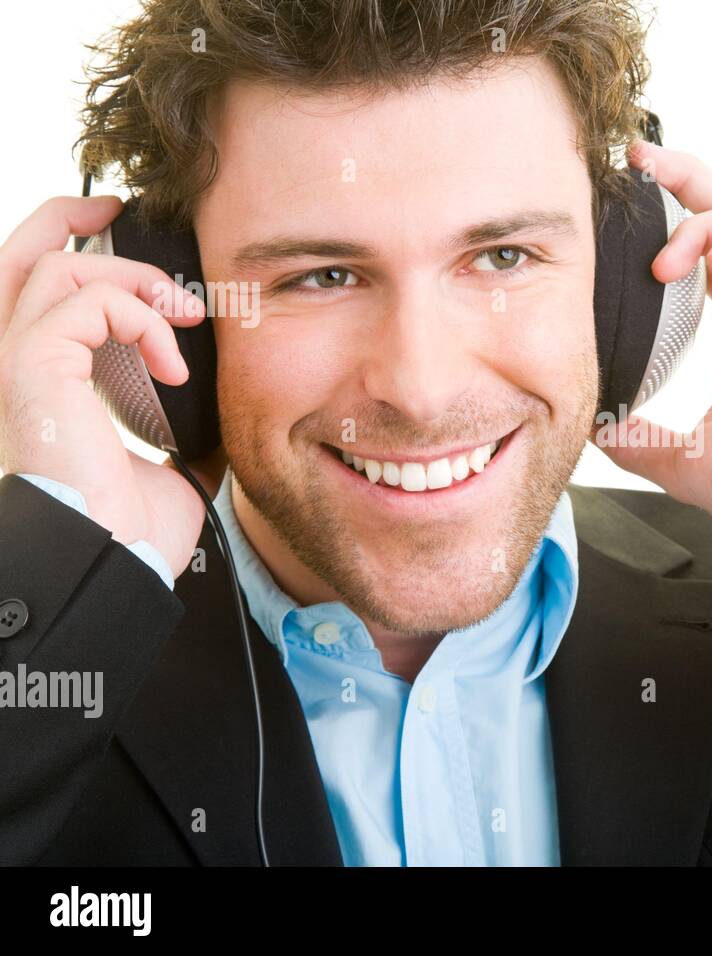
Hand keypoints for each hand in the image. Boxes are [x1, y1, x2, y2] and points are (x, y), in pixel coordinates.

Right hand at [0, 196, 208, 576]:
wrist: (112, 562)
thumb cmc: (129, 528)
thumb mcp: (170, 462)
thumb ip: (184, 422)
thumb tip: (223, 403)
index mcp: (39, 383)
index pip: (36, 295)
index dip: (74, 252)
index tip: (123, 237)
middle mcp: (13, 365)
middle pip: (19, 256)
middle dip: (70, 217)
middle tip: (123, 210)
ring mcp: (14, 363)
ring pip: (57, 266)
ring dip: (134, 279)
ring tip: (183, 318)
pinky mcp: (30, 367)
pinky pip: (86, 303)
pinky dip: (140, 317)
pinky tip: (172, 363)